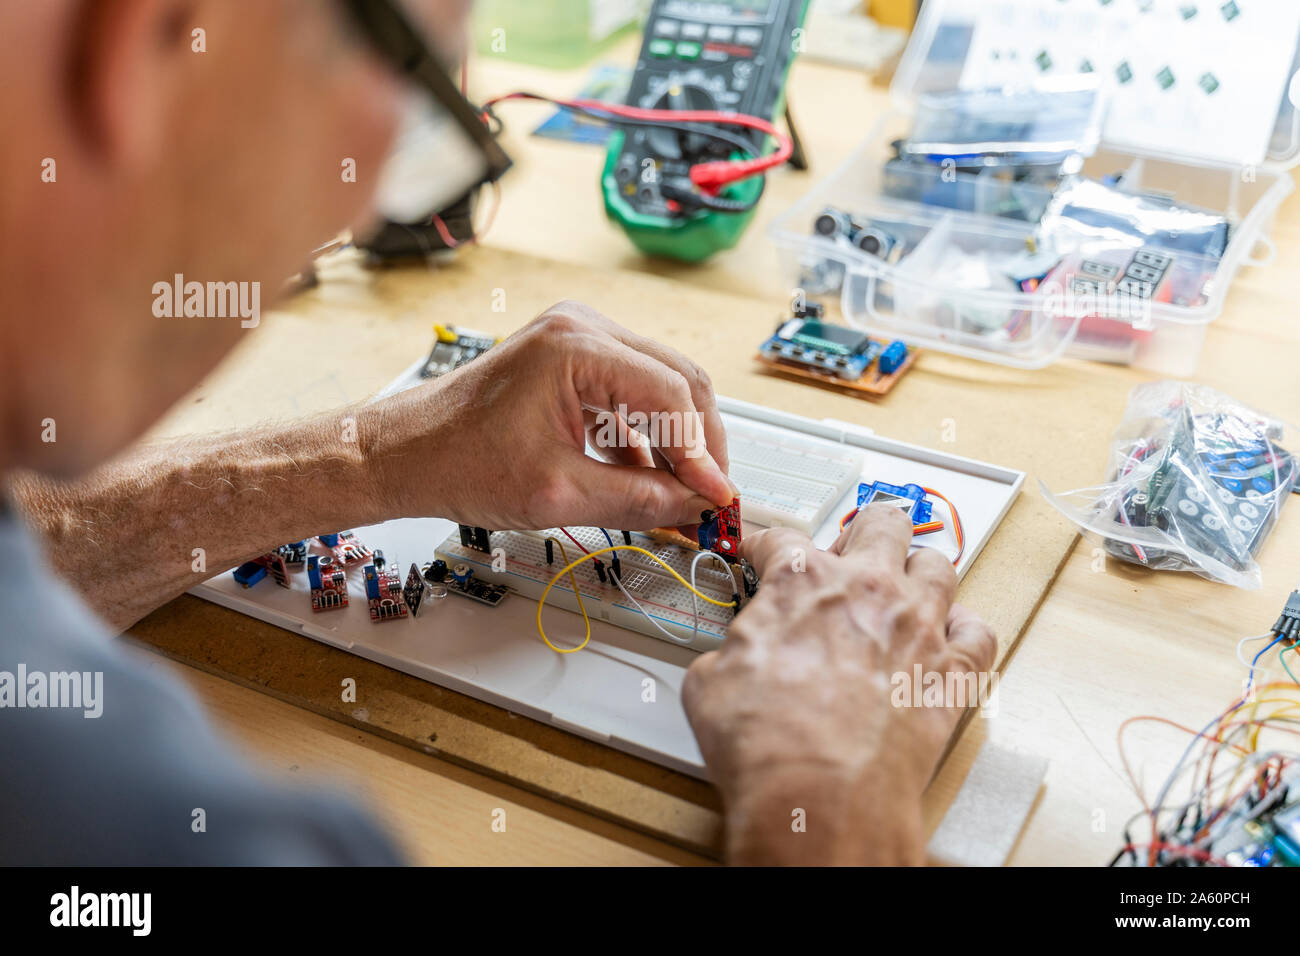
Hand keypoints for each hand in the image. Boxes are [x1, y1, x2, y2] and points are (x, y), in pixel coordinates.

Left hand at [363, 301, 734, 530]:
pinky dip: (647, 437)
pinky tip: (651, 479)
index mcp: (576, 347)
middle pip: (678, 382)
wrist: (401, 453)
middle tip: (711, 496)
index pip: (672, 395)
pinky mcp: (571, 361)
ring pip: (661, 387)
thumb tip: (693, 506)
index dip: (703, 453)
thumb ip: (637, 499)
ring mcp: (577, 340)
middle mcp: (582, 328)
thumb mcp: (556, 494)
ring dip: (677, 441)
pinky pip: (631, 394)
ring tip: (685, 494)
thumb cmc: (454, 460)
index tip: (718, 497)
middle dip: (701, 443)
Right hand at [682, 504, 996, 864]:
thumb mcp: (708, 681)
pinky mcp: (951, 674)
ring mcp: (918, 627)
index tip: (763, 552)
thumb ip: (728, 651)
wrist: (821, 794)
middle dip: (863, 531)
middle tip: (849, 552)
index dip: (765, 544)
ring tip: (905, 584)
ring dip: (919, 570)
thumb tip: (727, 659)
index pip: (782, 539)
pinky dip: (966, 630)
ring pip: (938, 565)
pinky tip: (950, 636)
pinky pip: (979, 632)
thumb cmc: (768, 742)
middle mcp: (868, 591)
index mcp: (803, 583)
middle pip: (882, 523)